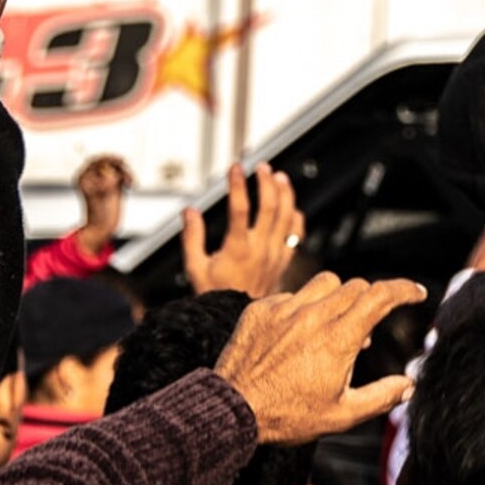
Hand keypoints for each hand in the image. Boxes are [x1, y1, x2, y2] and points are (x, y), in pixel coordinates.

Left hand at [74, 153, 132, 247]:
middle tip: (125, 170)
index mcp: (84, 179)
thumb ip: (107, 182)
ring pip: (116, 170)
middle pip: (107, 164)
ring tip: (129, 182)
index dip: (107, 159)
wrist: (103, 227)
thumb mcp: (102, 195)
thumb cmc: (98, 215)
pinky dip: (126, 178)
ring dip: (124, 173)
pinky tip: (129, 184)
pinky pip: (121, 176)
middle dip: (118, 167)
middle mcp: (93, 179)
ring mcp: (103, 182)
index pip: (95, 162)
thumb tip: (113, 173)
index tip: (119, 161)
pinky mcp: (112, 187)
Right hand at [184, 163, 306, 298]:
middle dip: (266, 182)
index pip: (239, 209)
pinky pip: (296, 234)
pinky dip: (295, 216)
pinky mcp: (283, 260)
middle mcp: (260, 249)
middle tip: (261, 166)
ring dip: (285, 193)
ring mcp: (275, 254)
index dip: (237, 185)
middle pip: (270, 207)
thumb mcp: (195, 268)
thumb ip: (192, 237)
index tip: (235, 167)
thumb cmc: (213, 293)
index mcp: (237, 249)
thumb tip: (189, 210)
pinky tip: (290, 204)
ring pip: (287, 216)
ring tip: (278, 176)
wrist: (235, 318)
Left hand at [217, 275, 424, 445]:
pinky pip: (291, 295)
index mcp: (339, 339)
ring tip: (336, 322)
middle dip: (373, 298)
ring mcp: (284, 309)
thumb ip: (381, 397)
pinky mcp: (260, 310)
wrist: (231, 411)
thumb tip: (409, 385)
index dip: (404, 289)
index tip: (416, 293)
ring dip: (339, 296)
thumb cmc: (287, 417)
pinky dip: (303, 306)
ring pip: (325, 282)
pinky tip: (298, 331)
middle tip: (371, 321)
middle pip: (356, 286)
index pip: (380, 296)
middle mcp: (314, 316)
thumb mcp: (342, 415)